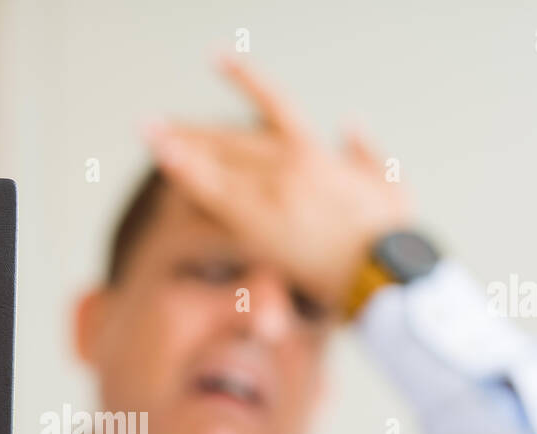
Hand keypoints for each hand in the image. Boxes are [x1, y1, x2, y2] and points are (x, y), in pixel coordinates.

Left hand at [144, 55, 411, 309]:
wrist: (384, 272)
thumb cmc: (389, 238)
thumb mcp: (391, 186)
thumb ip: (367, 152)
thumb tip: (350, 123)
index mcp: (316, 153)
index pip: (273, 103)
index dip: (245, 78)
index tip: (217, 58)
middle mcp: (289, 163)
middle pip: (230, 138)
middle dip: (193, 129)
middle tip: (159, 122)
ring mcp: (271, 191)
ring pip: (216, 160)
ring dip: (178, 143)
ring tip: (146, 129)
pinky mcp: (259, 221)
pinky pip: (212, 193)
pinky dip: (184, 171)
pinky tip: (160, 156)